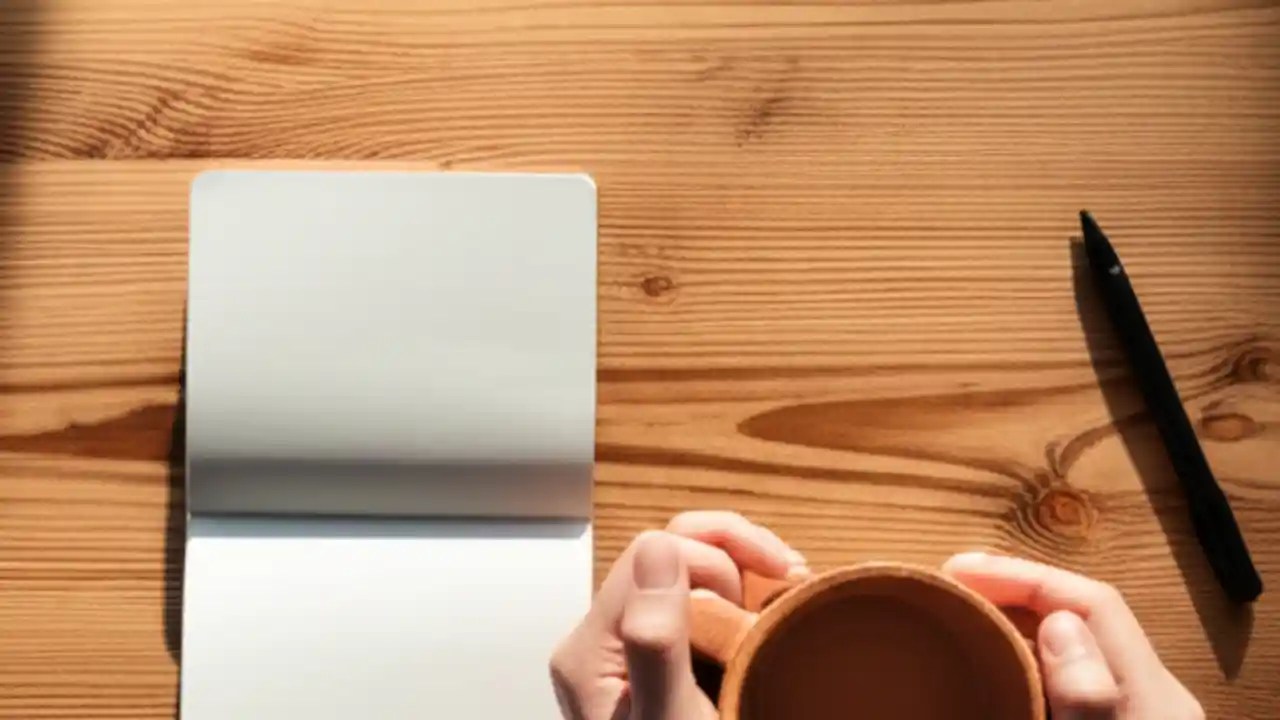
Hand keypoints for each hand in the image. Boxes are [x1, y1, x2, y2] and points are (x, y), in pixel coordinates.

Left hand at [550, 512, 806, 719]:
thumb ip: (655, 643)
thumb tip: (659, 547)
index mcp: (591, 649)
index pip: (653, 552)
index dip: (718, 557)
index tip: (774, 587)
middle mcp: (605, 641)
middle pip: (669, 551)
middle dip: (735, 552)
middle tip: (789, 580)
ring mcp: (633, 651)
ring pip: (687, 571)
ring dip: (744, 568)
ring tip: (791, 585)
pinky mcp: (663, 664)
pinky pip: (698, 604)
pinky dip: (742, 595)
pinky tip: (774, 611)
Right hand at [943, 552, 1203, 719]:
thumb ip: (1090, 698)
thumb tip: (1060, 622)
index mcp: (1156, 696)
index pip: (1094, 603)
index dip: (1023, 574)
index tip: (956, 569)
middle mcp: (1152, 698)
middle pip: (1084, 619)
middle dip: (1017, 590)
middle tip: (952, 586)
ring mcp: (1134, 714)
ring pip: (1076, 650)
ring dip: (1019, 625)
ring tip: (964, 619)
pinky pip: (1069, 678)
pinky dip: (1029, 661)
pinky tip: (998, 670)